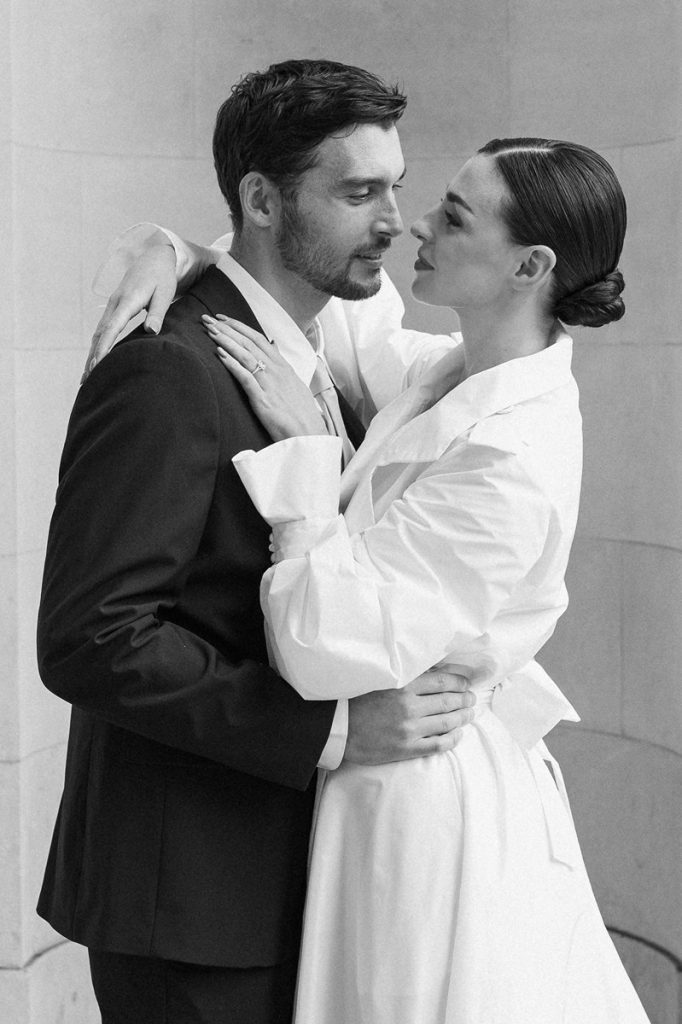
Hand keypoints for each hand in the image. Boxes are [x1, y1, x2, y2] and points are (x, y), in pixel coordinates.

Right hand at [81, 243, 177, 382]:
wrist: (154, 258)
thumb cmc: (162, 278)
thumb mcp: (165, 294)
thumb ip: (157, 312)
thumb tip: (152, 330)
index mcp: (128, 301)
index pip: (112, 327)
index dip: (104, 347)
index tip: (97, 364)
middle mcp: (115, 303)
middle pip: (100, 334)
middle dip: (93, 356)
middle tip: (87, 379)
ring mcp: (112, 305)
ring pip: (98, 333)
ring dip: (92, 353)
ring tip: (87, 375)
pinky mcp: (114, 308)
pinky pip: (102, 329)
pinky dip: (97, 345)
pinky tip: (94, 358)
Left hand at [203, 315, 327, 440]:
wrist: (310, 435)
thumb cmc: (302, 414)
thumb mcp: (294, 383)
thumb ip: (282, 365)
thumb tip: (273, 347)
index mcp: (283, 366)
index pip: (258, 339)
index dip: (239, 327)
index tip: (223, 319)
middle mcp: (276, 371)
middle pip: (248, 342)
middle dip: (226, 329)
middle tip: (208, 319)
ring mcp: (270, 384)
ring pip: (245, 355)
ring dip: (226, 341)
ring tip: (209, 331)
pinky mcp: (263, 400)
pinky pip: (245, 377)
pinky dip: (232, 364)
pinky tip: (219, 354)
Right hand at [344, 669, 476, 763]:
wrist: (337, 728)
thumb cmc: (356, 700)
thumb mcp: (380, 680)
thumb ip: (405, 676)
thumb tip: (432, 671)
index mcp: (402, 686)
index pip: (441, 681)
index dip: (458, 682)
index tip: (465, 683)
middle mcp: (409, 707)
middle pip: (448, 701)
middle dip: (464, 699)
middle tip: (471, 698)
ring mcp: (409, 730)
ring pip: (447, 722)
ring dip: (462, 717)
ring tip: (469, 713)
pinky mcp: (406, 748)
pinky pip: (438, 744)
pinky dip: (453, 739)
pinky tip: (458, 734)